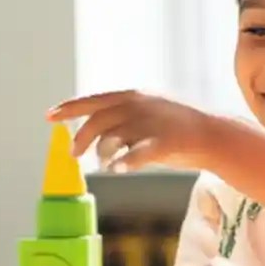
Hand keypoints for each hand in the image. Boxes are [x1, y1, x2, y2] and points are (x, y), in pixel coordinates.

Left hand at [48, 90, 220, 171]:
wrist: (215, 135)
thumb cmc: (176, 127)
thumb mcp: (148, 111)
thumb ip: (121, 116)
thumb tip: (92, 130)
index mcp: (133, 96)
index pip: (93, 100)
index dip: (69, 108)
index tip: (49, 116)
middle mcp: (139, 106)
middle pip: (97, 122)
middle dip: (80, 139)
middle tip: (74, 156)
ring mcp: (151, 123)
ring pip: (111, 139)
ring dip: (103, 154)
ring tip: (109, 162)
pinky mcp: (163, 143)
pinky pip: (136, 154)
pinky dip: (123, 162)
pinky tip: (117, 169)